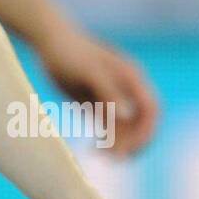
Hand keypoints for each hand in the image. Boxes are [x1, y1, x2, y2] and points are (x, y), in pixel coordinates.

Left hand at [38, 27, 159, 157]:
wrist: (48, 39)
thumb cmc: (68, 52)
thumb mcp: (88, 72)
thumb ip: (107, 92)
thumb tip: (126, 117)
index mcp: (130, 78)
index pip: (150, 110)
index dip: (145, 131)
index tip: (128, 149)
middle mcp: (126, 88)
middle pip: (142, 123)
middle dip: (133, 142)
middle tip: (113, 159)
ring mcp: (112, 96)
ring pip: (126, 129)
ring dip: (118, 145)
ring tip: (98, 155)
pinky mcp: (97, 102)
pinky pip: (109, 127)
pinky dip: (105, 141)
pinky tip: (92, 149)